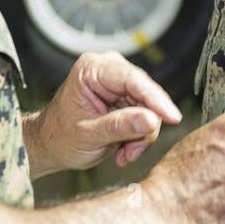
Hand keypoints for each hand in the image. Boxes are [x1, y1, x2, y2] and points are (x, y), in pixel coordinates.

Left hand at [25, 51, 182, 176]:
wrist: (52, 145)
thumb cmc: (61, 137)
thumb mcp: (89, 135)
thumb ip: (120, 126)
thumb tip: (152, 120)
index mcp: (93, 69)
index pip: (133, 79)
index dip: (156, 100)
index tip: (173, 118)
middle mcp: (109, 69)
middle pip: (146, 94)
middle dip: (144, 127)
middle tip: (131, 152)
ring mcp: (119, 82)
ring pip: (150, 108)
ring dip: (141, 136)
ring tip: (123, 154)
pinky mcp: (127, 96)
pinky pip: (147, 116)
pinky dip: (139, 136)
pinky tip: (124, 150)